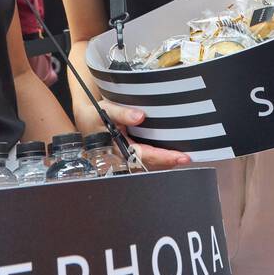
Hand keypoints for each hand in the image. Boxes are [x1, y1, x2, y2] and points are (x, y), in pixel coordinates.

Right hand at [72, 95, 190, 169]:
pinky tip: (170, 153)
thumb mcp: (104, 110)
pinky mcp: (129, 155)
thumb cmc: (93, 115)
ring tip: (183, 156)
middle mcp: (122, 158)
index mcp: (116, 149)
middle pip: (150, 164)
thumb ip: (121, 112)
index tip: (180, 157)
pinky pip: (146, 159)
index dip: (163, 157)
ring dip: (165, 161)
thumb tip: (140, 116)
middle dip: (169, 162)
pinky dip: (159, 157)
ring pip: (149, 164)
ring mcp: (126, 158)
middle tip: (188, 157)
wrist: (85, 117)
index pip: (143, 156)